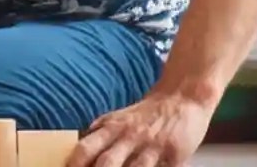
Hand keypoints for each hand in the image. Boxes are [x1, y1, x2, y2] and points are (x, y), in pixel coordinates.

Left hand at [67, 91, 214, 166]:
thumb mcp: (118, 118)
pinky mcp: (175, 155)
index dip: (74, 164)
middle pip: (107, 163)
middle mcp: (129, 137)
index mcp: (112, 128)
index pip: (86, 148)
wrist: (182, 98)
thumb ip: (99, 132)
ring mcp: (152, 148)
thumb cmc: (147, 114)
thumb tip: (76, 147)